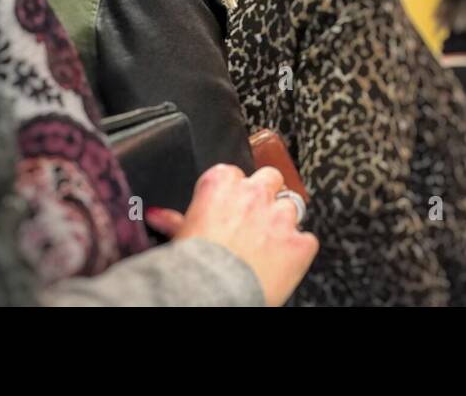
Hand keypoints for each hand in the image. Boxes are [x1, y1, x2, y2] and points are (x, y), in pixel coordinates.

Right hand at [145, 164, 317, 305]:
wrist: (212, 293)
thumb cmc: (193, 267)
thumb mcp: (180, 237)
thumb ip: (174, 220)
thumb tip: (157, 215)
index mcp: (221, 184)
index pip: (234, 173)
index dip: (235, 191)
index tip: (230, 205)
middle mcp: (254, 193)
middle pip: (270, 177)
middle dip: (266, 194)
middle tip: (256, 218)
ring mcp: (280, 217)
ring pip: (292, 206)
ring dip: (284, 222)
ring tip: (269, 245)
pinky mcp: (300, 243)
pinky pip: (307, 239)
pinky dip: (299, 250)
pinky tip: (284, 262)